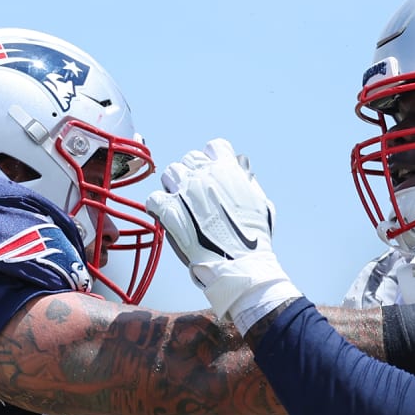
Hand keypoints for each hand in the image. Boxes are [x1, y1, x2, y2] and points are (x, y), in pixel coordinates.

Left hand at [146, 138, 301, 332]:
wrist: (241, 266)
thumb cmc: (255, 240)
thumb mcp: (261, 202)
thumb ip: (247, 181)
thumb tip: (240, 168)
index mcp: (228, 169)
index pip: (214, 147)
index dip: (213, 160)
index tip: (212, 174)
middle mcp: (204, 174)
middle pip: (190, 160)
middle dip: (192, 175)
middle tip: (196, 195)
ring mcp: (184, 191)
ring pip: (169, 174)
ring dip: (174, 187)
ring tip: (181, 206)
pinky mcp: (168, 211)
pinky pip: (153, 198)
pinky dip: (158, 207)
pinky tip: (167, 217)